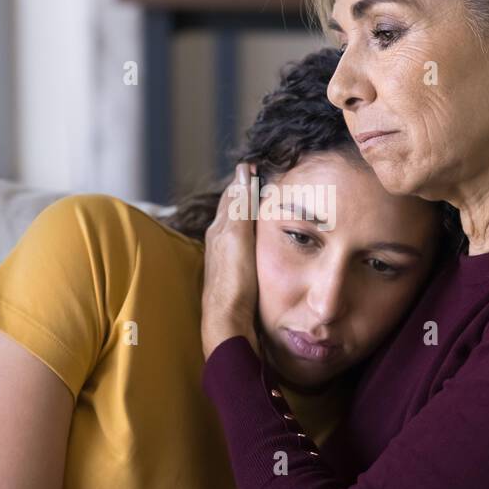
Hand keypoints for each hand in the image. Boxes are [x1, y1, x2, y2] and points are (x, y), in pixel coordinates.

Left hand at [202, 162, 259, 358]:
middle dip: (248, 192)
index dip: (246, 179)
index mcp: (220, 228)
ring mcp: (227, 256)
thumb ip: (240, 206)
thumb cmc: (234, 282)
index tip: (261, 165)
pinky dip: (254, 232)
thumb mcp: (238, 239)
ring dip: (251, 212)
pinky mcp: (235, 271)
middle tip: (267, 178)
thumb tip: (243, 171)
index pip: (233, 194)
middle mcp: (220, 239)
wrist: (230, 322)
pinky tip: (263, 237)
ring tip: (268, 201)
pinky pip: (245, 242)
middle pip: (234, 207)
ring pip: (239, 225)